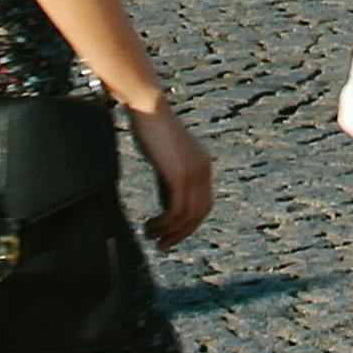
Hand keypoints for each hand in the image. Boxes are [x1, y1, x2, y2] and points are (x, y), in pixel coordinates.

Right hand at [127, 100, 213, 251]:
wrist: (148, 108)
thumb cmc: (152, 129)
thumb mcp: (166, 159)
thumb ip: (170, 180)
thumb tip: (167, 208)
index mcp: (203, 165)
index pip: (203, 204)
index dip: (189, 224)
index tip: (171, 234)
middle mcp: (204, 170)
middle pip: (199, 214)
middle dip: (181, 234)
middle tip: (162, 245)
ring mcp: (194, 173)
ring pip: (187, 217)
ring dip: (168, 232)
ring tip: (151, 236)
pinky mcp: (180, 175)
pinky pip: (176, 211)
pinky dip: (163, 224)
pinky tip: (150, 225)